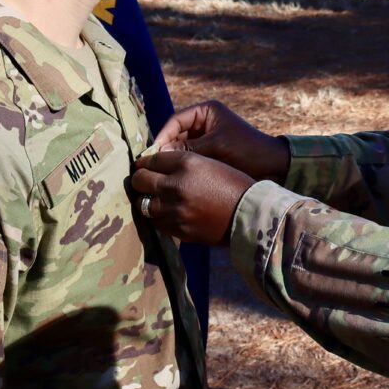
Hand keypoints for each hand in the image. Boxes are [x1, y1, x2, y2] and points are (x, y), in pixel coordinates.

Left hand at [132, 150, 253, 245]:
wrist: (249, 215)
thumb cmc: (233, 184)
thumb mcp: (208, 163)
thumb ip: (182, 162)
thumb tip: (156, 164)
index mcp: (186, 163)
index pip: (152, 159)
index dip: (147, 162)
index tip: (147, 165)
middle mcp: (175, 185)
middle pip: (140, 180)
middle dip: (141, 179)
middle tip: (146, 181)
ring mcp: (174, 210)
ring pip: (142, 203)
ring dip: (147, 199)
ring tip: (155, 198)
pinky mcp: (177, 229)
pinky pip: (155, 222)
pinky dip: (158, 216)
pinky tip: (167, 212)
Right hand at [153, 100, 290, 182]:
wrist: (273, 165)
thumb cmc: (247, 150)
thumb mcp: (216, 147)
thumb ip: (187, 149)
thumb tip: (158, 155)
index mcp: (207, 111)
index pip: (176, 120)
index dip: (163, 136)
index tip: (153, 153)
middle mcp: (204, 121)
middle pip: (176, 134)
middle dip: (166, 149)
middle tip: (153, 166)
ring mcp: (206, 137)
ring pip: (181, 147)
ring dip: (173, 159)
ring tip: (162, 173)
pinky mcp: (209, 152)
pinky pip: (190, 157)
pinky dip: (183, 165)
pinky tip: (175, 177)